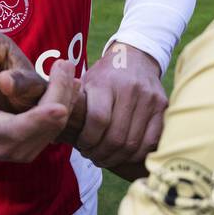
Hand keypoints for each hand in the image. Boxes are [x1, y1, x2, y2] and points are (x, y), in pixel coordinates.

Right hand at [0, 50, 77, 163]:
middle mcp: (16, 149)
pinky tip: (69, 88)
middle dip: (61, 91)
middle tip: (66, 64)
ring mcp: (27, 153)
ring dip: (66, 97)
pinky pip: (55, 128)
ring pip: (57, 125)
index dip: (47, 109)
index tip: (64, 87)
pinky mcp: (33, 150)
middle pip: (51, 122)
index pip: (29, 123)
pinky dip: (62, 106)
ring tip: (70, 72)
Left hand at [74, 44, 165, 169]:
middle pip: (116, 136)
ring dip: (117, 157)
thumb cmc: (104, 76)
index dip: (88, 140)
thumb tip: (51, 133)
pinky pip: (151, 141)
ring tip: (107, 157)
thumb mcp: (85, 82)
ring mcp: (149, 99)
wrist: (135, 57)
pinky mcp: (162, 107)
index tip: (81, 146)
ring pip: (133, 143)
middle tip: (93, 157)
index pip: (98, 120)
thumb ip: (72, 105)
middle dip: (101, 154)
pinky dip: (136, 154)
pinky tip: (125, 153)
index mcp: (105, 83)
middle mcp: (129, 90)